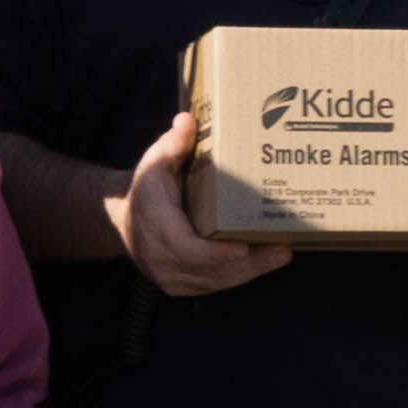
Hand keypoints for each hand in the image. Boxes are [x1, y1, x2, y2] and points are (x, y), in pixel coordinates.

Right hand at [118, 109, 294, 299]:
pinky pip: (214, 285)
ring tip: (282, 253)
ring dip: (251, 270)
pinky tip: (266, 261)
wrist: (124, 222)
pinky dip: (240, 275)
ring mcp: (170, 277)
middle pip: (211, 269)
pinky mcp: (181, 286)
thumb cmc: (147, 188)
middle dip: (250, 262)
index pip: (186, 248)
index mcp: (155, 225)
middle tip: (284, 249)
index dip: (216, 253)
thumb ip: (174, 144)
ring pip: (217, 281)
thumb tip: (186, 120)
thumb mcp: (156, 161)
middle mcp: (160, 258)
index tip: (244, 248)